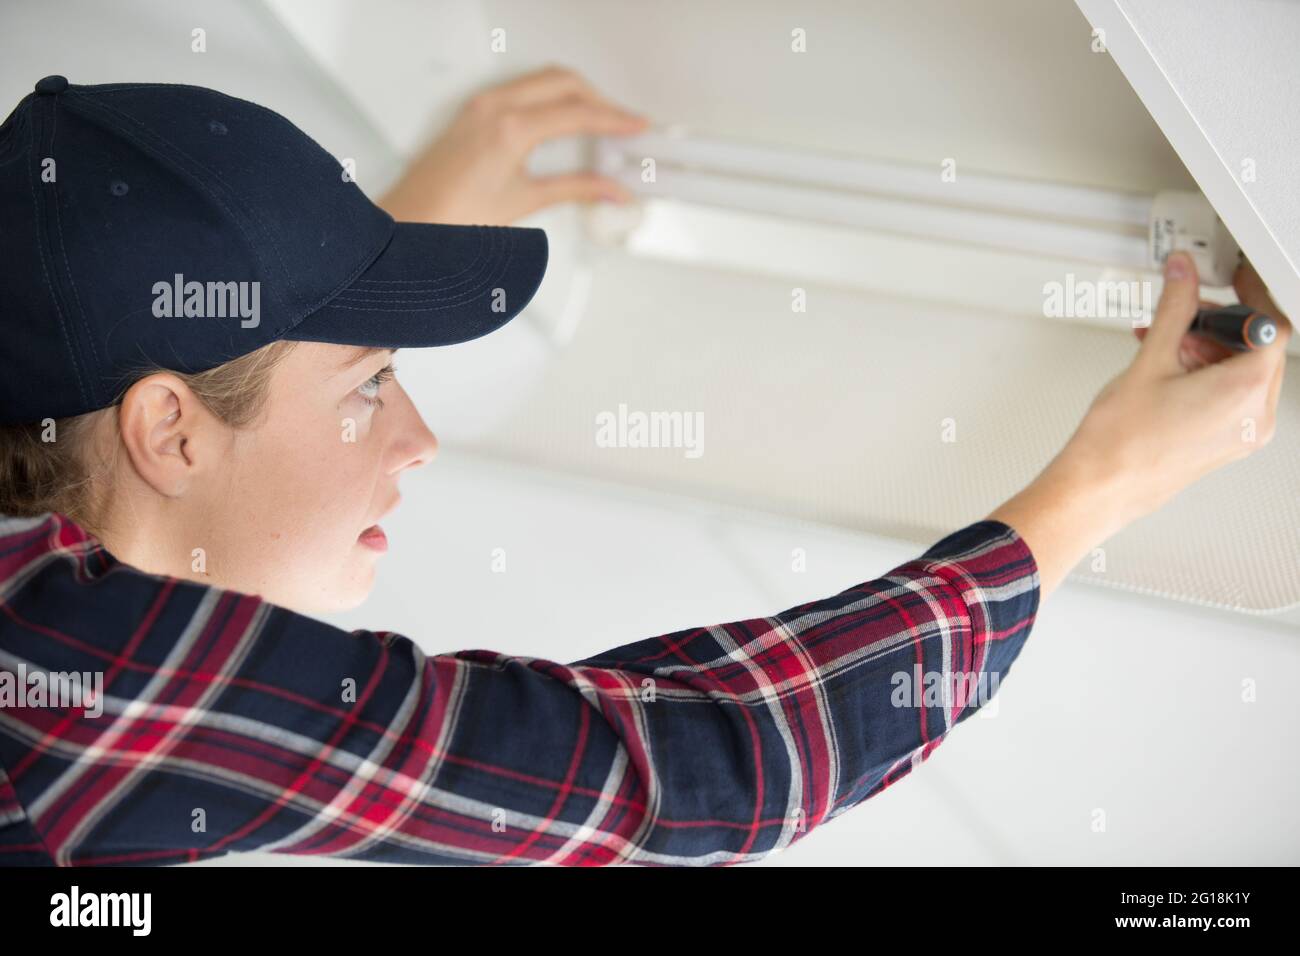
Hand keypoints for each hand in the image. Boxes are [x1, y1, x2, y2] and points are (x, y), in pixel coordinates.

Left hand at [377, 65, 648, 225]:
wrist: (408, 225)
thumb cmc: (449, 219)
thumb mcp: (525, 203)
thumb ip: (575, 190)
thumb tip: (608, 189)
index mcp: (510, 128)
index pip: (577, 113)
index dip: (614, 120)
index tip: (635, 126)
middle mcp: (493, 108)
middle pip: (564, 83)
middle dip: (598, 100)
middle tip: (621, 124)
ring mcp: (480, 106)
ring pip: (542, 80)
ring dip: (574, 94)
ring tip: (597, 122)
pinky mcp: (472, 112)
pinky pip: (520, 89)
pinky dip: (548, 98)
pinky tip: (559, 121)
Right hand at [990, 251, 1291, 597]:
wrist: (1099, 487)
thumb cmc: (1120, 442)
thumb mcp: (1151, 360)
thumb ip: (1175, 308)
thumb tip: (1183, 274)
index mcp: (1245, 390)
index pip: (1269, 326)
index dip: (1247, 298)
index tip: (1231, 283)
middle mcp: (1255, 416)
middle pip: (1257, 348)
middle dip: (1218, 327)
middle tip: (1182, 319)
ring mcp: (1243, 433)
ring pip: (1243, 371)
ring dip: (1207, 350)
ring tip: (1165, 348)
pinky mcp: (1227, 442)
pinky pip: (1231, 396)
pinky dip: (1206, 375)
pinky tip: (1169, 370)